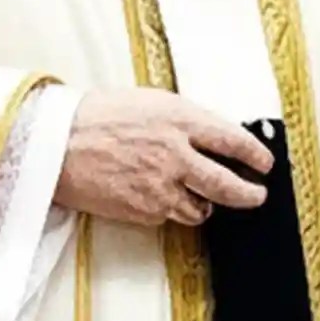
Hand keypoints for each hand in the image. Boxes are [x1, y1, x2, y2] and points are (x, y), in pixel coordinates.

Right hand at [54, 88, 271, 226]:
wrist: (54, 144)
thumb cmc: (95, 117)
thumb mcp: (147, 102)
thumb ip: (182, 121)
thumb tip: (211, 137)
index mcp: (180, 120)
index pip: (233, 141)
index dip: (255, 155)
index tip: (265, 163)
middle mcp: (176, 155)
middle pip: (228, 185)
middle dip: (249, 194)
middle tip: (257, 196)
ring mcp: (161, 187)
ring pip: (201, 209)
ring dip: (202, 205)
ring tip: (195, 197)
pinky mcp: (144, 211)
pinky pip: (168, 217)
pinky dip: (168, 210)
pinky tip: (152, 196)